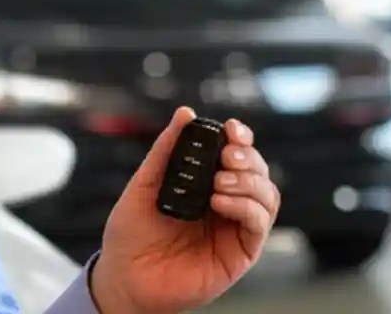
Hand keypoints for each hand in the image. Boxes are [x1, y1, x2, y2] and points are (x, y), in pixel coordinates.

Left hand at [89, 106, 279, 313]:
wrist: (123, 275)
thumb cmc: (131, 232)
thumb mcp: (144, 184)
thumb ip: (165, 151)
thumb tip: (185, 113)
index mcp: (206, 184)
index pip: (237, 156)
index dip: (241, 139)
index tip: (232, 128)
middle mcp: (226, 204)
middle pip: (258, 172)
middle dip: (248, 158)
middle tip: (227, 156)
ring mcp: (235, 229)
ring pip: (266, 196)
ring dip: (248, 182)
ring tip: (219, 182)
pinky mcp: (240, 254)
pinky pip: (258, 226)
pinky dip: (245, 208)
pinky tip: (220, 202)